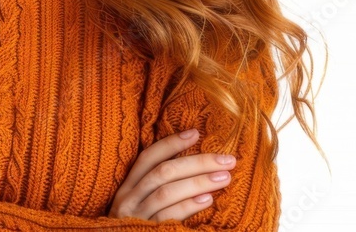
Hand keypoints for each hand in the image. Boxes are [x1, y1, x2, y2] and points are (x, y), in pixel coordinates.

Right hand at [107, 129, 234, 222]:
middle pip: (163, 172)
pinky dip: (188, 205)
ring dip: (199, 182)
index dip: (171, 143)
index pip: (148, 157)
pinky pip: (168, 216)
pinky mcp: (146, 231)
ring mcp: (136, 216)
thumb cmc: (139, 228)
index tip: (196, 133)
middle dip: (197, 163)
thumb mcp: (142, 206)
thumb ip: (159, 188)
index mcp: (128, 188)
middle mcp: (128, 199)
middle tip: (227, 160)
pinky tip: (207, 200)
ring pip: (166, 192)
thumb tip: (194, 166)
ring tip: (224, 177)